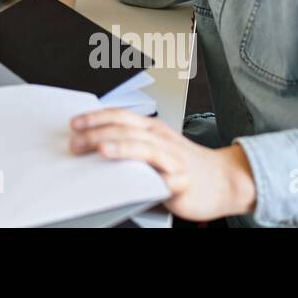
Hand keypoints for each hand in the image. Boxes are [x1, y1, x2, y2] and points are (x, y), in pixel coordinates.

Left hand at [69, 109, 256, 220]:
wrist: (223, 179)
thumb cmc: (183, 163)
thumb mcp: (155, 147)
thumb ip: (130, 145)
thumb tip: (92, 147)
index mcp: (151, 128)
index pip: (120, 116)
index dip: (96, 117)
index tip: (75, 123)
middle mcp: (161, 138)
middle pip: (126, 130)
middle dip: (98, 133)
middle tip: (76, 141)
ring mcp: (172, 158)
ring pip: (144, 148)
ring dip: (121, 148)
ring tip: (101, 150)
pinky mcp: (183, 180)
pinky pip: (168, 177)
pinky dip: (156, 176)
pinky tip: (142, 177)